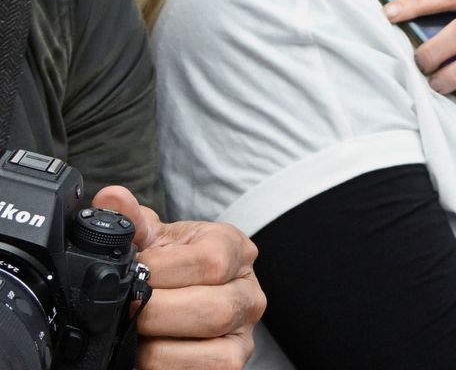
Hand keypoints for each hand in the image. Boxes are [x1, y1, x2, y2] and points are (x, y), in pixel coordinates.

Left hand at [93, 187, 264, 369]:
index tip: (132, 274)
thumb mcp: (152, 242)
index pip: (211, 261)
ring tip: (134, 337)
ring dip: (158, 348)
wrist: (175, 303)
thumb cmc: (168, 270)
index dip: (162, 271)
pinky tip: (146, 355)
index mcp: (234, 250)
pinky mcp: (232, 364)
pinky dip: (167, 368)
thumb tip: (111, 199)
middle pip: (213, 309)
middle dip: (156, 314)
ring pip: (212, 350)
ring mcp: (244, 334)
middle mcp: (249, 293)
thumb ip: (132, 221)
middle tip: (126, 311)